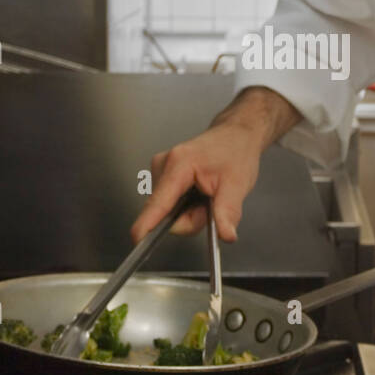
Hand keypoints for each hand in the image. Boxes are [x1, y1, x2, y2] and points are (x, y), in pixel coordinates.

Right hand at [130, 87, 300, 244]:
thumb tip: (226, 236)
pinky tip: (199, 190)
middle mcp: (163, 165)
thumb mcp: (238, 185)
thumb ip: (227, 212)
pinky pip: (169, 203)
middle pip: (166, 212)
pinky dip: (186, 204)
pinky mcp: (162, 173)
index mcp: (179, 165)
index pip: (159, 202)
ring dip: (189, 211)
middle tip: (211, 202)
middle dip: (190, 217)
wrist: (235, 135)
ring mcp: (160, 168)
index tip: (137, 240)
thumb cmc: (236, 153)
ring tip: (207, 193)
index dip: (147, 224)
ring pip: (168, 210)